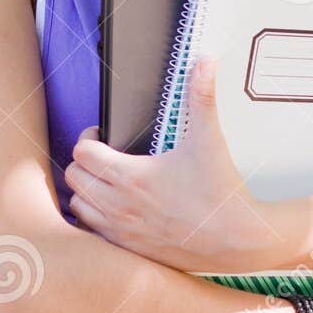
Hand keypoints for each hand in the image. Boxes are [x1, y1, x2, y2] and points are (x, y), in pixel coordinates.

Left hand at [64, 56, 279, 271]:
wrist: (238, 240)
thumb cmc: (221, 193)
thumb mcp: (209, 140)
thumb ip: (202, 97)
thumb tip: (204, 62)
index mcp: (131, 176)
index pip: (82, 152)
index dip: (88, 138)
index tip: (102, 135)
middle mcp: (119, 206)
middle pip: (74, 178)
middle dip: (84, 163)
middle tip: (103, 156)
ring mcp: (122, 231)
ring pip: (79, 207)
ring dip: (87, 191)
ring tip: (106, 181)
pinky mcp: (130, 250)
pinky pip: (94, 234)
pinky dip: (97, 219)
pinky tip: (117, 209)